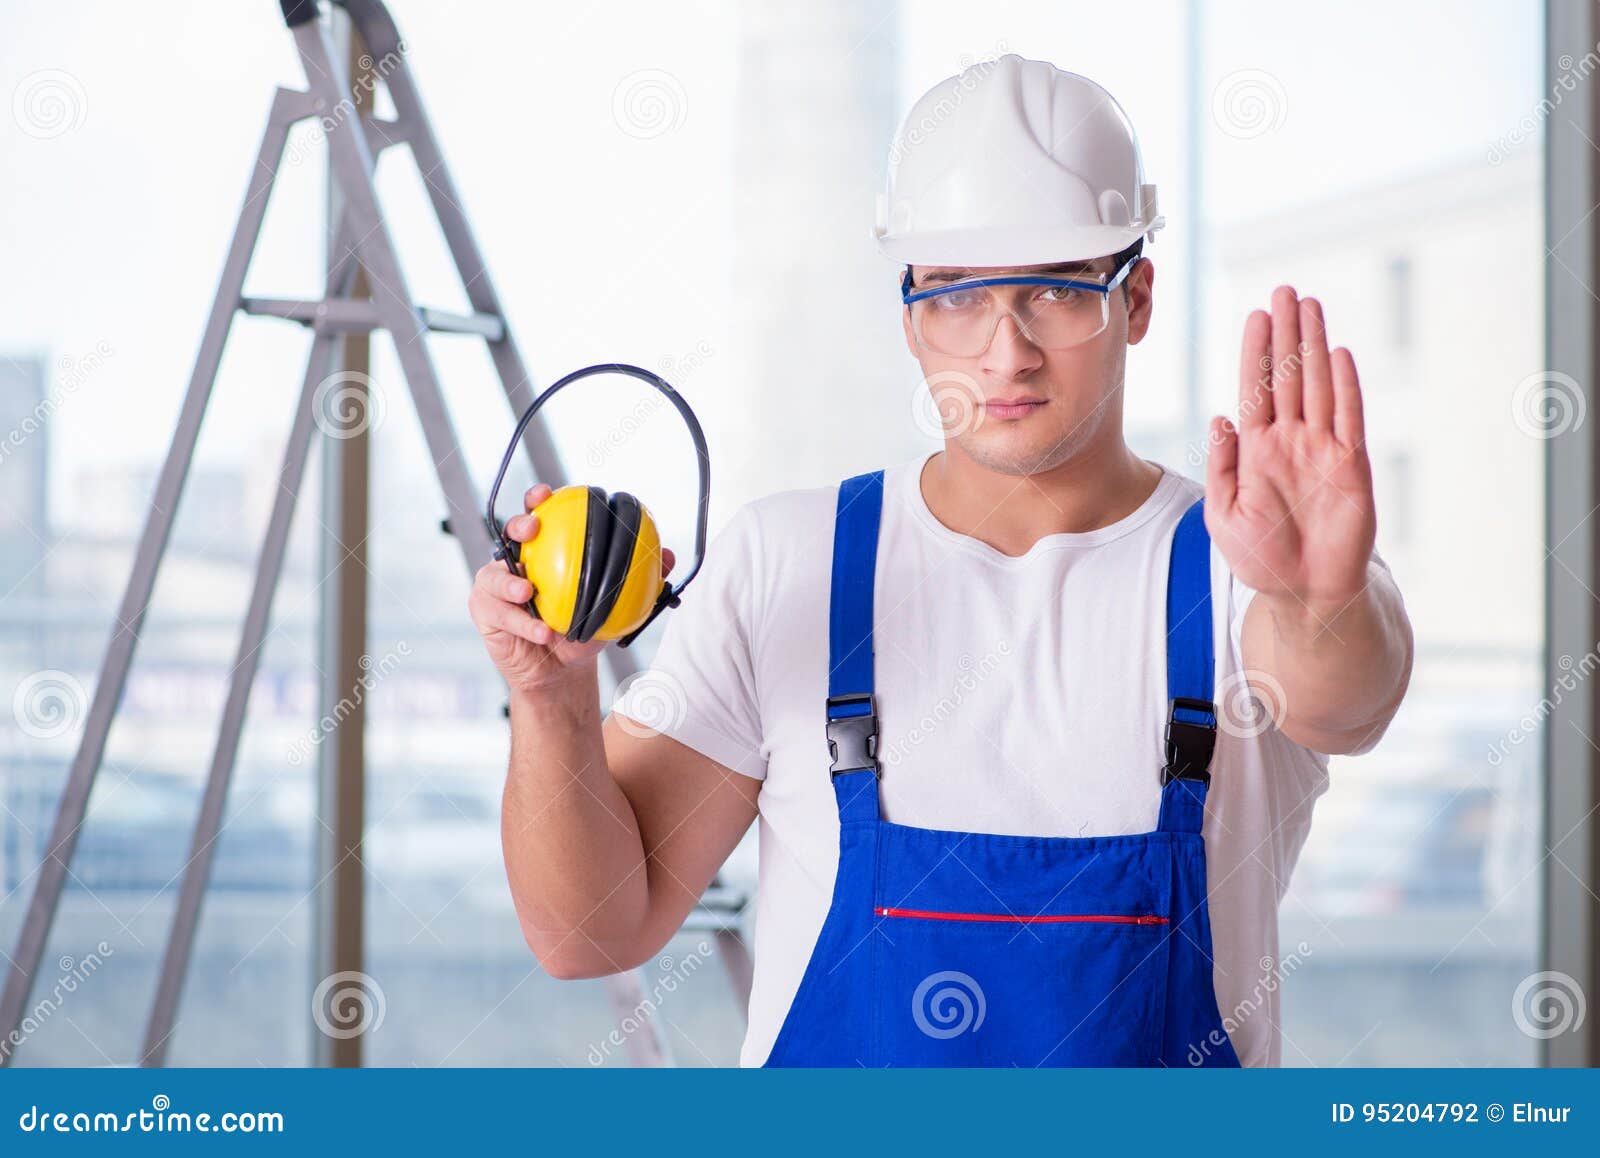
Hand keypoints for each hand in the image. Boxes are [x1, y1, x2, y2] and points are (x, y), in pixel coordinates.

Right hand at [468, 482, 675, 694]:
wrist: (561, 669)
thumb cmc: (585, 628)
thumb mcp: (615, 606)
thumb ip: (640, 580)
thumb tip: (669, 556)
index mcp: (543, 550)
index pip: (539, 516)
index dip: (538, 499)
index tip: (548, 493)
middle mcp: (515, 560)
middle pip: (509, 533)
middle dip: (518, 524)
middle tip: (533, 527)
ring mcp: (496, 585)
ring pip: (496, 575)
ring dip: (511, 580)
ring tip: (528, 589)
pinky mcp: (485, 612)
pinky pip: (502, 614)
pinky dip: (524, 623)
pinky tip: (542, 630)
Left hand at [1205, 286, 1375, 617]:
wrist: (1304, 592)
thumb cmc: (1260, 557)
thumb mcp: (1222, 514)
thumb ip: (1219, 467)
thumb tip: (1221, 418)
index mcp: (1255, 450)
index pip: (1256, 389)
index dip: (1256, 352)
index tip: (1256, 315)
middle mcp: (1289, 441)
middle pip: (1289, 376)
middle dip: (1286, 334)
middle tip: (1285, 291)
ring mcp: (1321, 450)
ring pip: (1319, 386)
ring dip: (1315, 346)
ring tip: (1311, 307)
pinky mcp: (1350, 466)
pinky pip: (1348, 418)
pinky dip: (1346, 387)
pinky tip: (1339, 354)